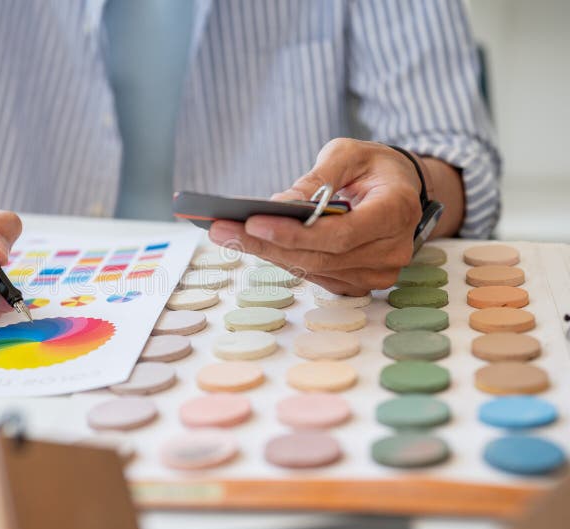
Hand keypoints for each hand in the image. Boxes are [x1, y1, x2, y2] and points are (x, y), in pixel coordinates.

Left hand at [209, 138, 422, 295]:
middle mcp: (392, 249)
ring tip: (226, 234)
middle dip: (266, 244)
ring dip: (267, 253)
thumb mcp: (349, 153)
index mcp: (397, 211)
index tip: (253, 223)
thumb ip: (318, 177)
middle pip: (320, 257)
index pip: (340, 234)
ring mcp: (378, 272)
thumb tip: (279, 206)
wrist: (401, 189)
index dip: (295, 234)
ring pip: (313, 269)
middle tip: (222, 230)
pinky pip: (315, 274)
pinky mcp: (359, 282)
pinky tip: (252, 243)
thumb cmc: (374, 166)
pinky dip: (283, 258)